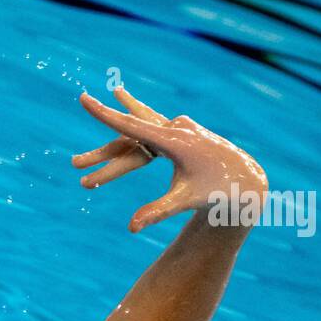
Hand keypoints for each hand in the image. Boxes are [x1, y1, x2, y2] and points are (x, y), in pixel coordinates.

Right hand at [71, 87, 266, 232]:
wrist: (245, 180)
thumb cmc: (216, 192)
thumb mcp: (185, 201)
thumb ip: (157, 211)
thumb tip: (132, 227)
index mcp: (174, 141)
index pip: (131, 127)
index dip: (105, 114)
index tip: (85, 99)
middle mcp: (176, 128)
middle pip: (130, 137)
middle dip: (102, 154)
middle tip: (74, 164)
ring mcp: (180, 127)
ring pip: (141, 128)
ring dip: (120, 127)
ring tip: (108, 93)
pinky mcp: (183, 131)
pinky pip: (152, 122)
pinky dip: (135, 114)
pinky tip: (122, 96)